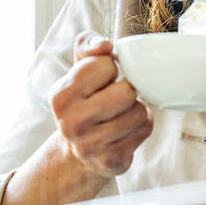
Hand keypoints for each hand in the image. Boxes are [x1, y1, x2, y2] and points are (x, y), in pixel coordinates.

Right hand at [48, 31, 153, 177]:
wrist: (79, 151)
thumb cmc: (84, 100)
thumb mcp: (79, 69)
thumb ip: (87, 45)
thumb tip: (104, 44)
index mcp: (61, 95)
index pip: (104, 64)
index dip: (110, 68)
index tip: (102, 79)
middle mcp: (72, 122)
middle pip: (126, 91)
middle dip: (126, 90)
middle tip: (115, 97)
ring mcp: (91, 144)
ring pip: (139, 111)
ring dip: (136, 108)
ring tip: (121, 113)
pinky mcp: (112, 159)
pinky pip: (144, 129)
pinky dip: (141, 126)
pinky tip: (126, 129)